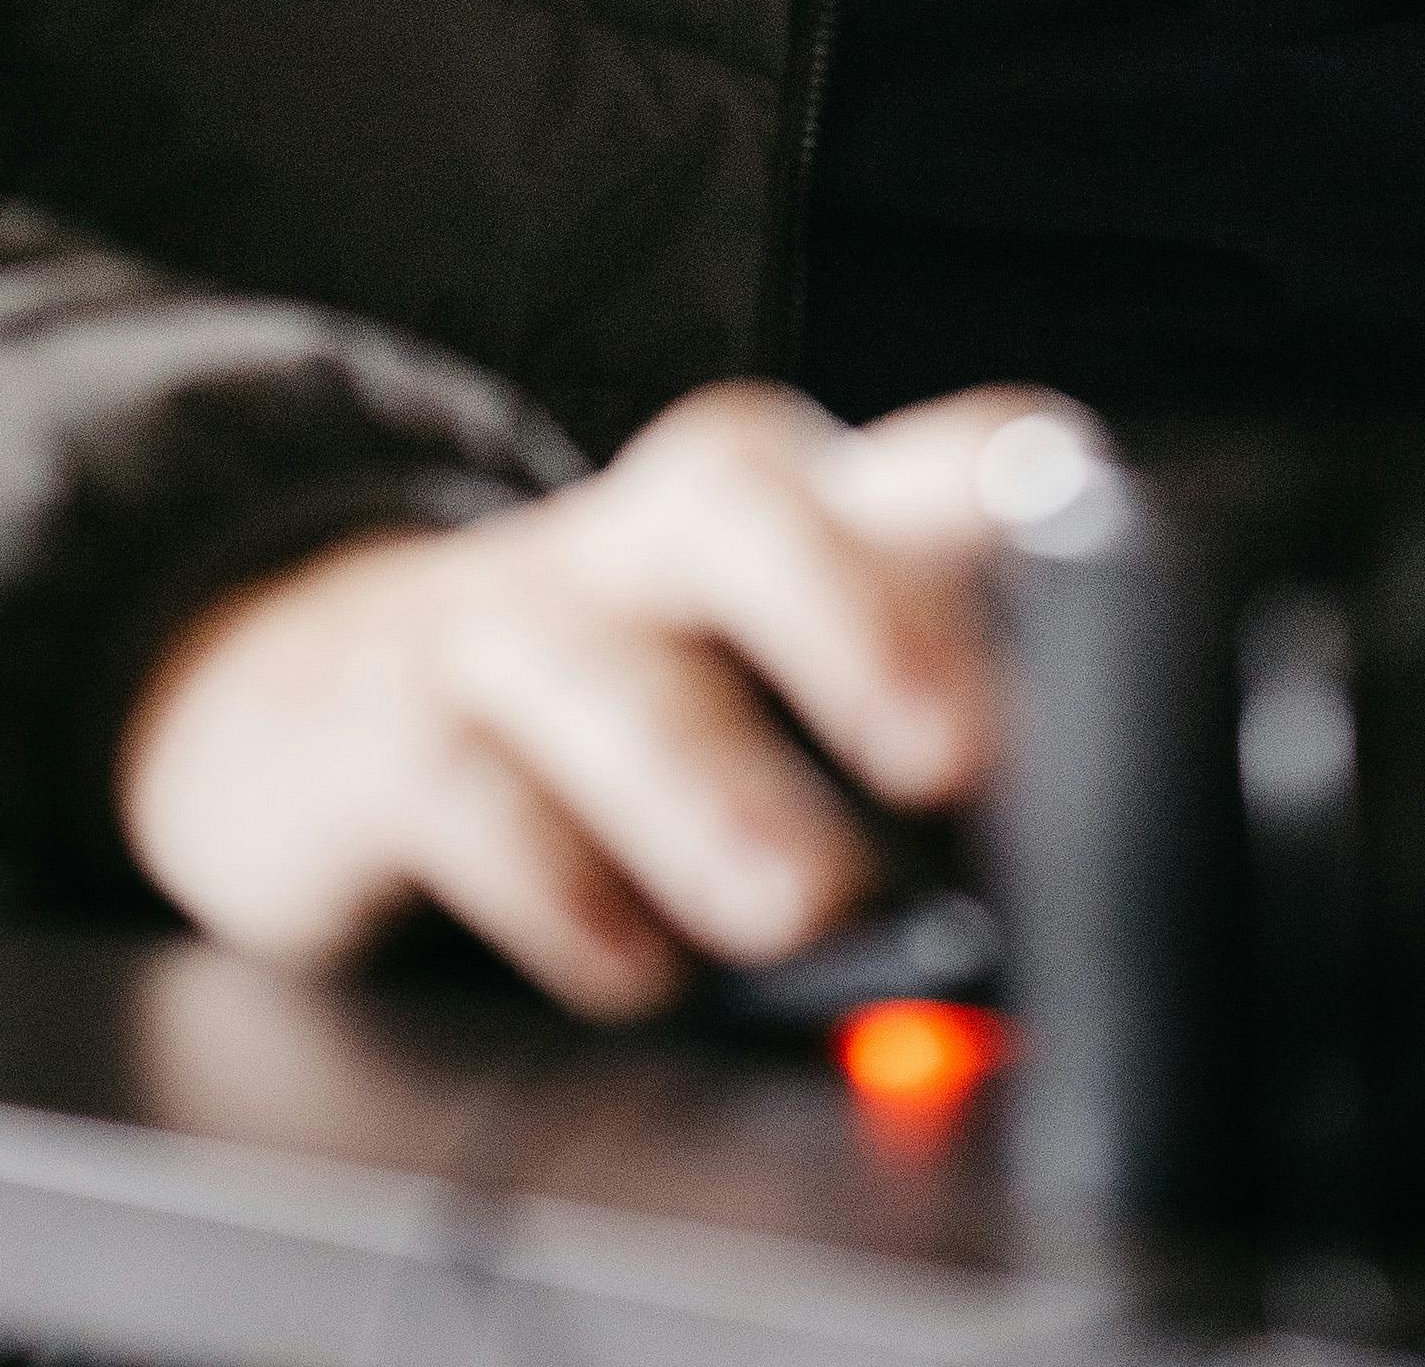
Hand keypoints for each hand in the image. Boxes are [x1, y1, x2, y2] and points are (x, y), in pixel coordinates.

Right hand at [113, 378, 1086, 1015]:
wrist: (299, 700)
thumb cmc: (607, 724)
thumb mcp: (765, 716)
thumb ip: (918, 803)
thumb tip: (1092, 939)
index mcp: (783, 528)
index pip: (924, 459)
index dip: (1028, 496)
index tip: (1125, 564)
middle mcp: (644, 550)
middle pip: (739, 499)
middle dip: (852, 612)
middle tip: (957, 748)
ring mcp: (505, 634)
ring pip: (598, 663)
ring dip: (708, 787)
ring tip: (802, 902)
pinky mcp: (374, 744)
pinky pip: (457, 791)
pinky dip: (554, 887)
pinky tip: (627, 965)